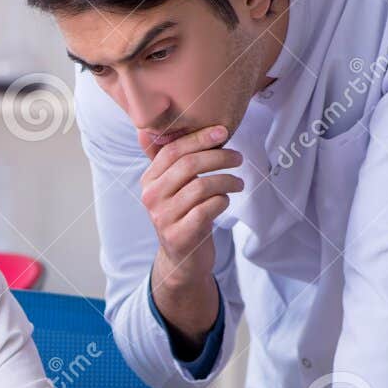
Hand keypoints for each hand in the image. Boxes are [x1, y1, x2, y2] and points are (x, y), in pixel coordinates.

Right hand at [139, 125, 242, 342]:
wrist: (182, 259)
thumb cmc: (181, 215)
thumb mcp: (169, 189)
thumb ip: (165, 161)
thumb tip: (155, 129)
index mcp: (149, 181)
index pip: (173, 150)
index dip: (199, 138)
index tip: (223, 132)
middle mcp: (151, 198)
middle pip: (189, 165)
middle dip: (219, 157)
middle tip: (238, 158)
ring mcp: (164, 218)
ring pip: (202, 186)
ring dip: (227, 180)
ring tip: (238, 183)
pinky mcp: (180, 235)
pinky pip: (208, 209)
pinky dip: (222, 201)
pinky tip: (226, 201)